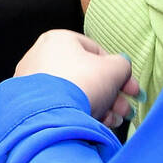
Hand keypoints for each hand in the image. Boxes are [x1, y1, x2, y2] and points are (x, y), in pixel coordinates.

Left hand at [14, 29, 139, 128]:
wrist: (50, 113)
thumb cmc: (81, 84)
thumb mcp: (115, 69)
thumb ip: (123, 65)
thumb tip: (121, 68)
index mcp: (59, 39)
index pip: (96, 52)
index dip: (119, 72)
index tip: (131, 90)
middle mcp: (41, 55)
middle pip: (87, 75)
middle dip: (112, 95)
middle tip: (125, 109)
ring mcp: (34, 79)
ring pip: (76, 92)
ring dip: (101, 106)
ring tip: (113, 120)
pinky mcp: (31, 101)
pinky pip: (62, 104)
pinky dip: (80, 112)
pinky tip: (97, 124)